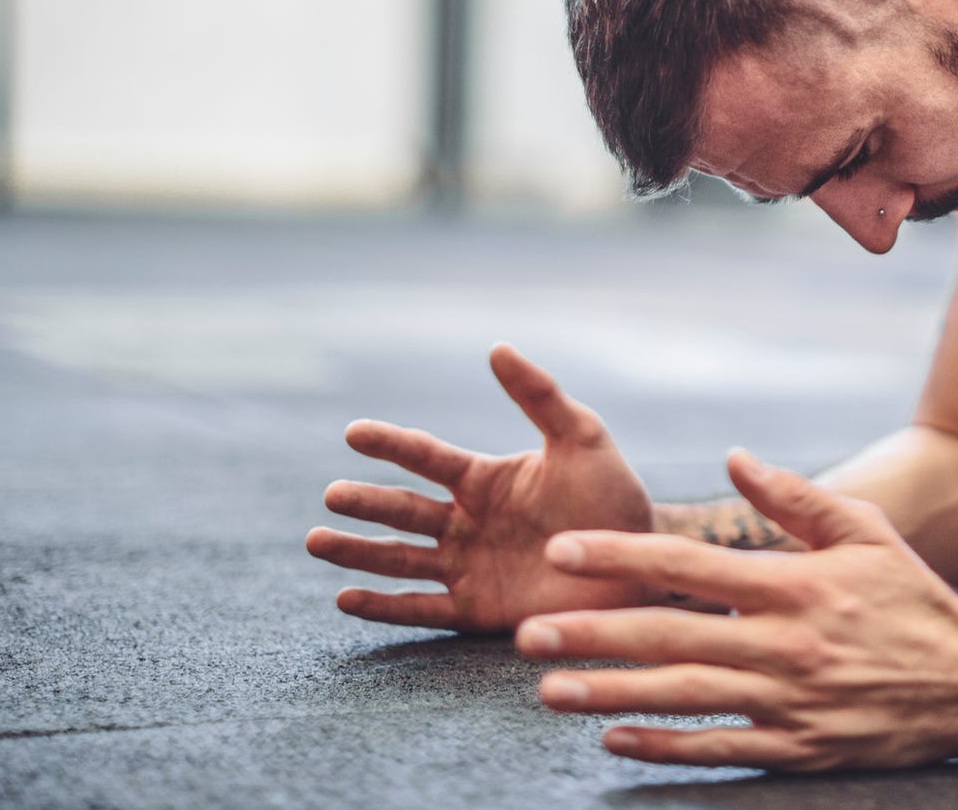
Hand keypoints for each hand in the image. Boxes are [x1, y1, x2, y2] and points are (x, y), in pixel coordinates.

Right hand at [305, 344, 653, 632]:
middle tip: (333, 495)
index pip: (427, 458)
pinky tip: (345, 599)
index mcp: (485, 480)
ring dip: (358, 552)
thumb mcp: (582, 439)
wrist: (640, 562)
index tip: (354, 432)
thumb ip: (540, 396)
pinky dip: (384, 606)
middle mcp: (468, 523)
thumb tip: (497, 347)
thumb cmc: (614, 496)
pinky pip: (423, 610)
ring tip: (316, 541)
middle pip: (404, 511)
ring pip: (400, 559)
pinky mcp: (479, 610)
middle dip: (367, 503)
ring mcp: (469, 567)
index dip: (391, 444)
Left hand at [512, 449, 957, 771]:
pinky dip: (665, 746)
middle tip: (526, 633)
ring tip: (549, 689)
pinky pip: (720, 749)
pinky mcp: (801, 748)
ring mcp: (790, 701)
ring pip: (683, 696)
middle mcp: (785, 643)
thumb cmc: (912, 596)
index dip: (621, 556)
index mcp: (795, 583)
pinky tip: (615, 739)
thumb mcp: (864, 533)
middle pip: (669, 635)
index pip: (689, 565)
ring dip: (609, 693)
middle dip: (592, 631)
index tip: (563, 550)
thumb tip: (735, 457)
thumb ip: (794, 498)